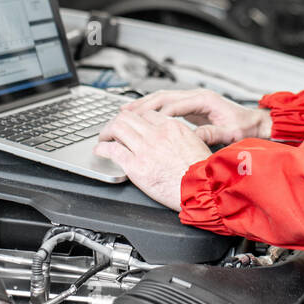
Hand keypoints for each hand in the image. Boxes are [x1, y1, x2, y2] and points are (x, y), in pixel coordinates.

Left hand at [94, 106, 212, 209]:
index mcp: (172, 127)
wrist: (202, 189)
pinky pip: (112, 150)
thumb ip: (180, 136)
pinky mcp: (135, 166)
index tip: (131, 124)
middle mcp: (156, 134)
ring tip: (104, 138)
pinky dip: (102, 148)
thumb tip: (174, 138)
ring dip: (106, 132)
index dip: (136, 118)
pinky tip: (100, 150)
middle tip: (112, 129)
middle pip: (128, 116)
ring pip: (117, 128)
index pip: (146, 114)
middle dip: (117, 121)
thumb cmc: (203, 172)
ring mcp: (144, 149)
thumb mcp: (196, 144)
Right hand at [116, 88, 271, 144]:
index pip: (175, 104)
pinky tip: (141, 117)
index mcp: (205, 100)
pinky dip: (152, 110)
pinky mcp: (192, 107)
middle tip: (124, 113)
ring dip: (144, 105)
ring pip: (163, 99)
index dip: (158, 114)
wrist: (254, 123)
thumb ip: (211, 133)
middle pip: (164, 97)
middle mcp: (197, 96)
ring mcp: (193, 100)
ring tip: (125, 112)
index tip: (144, 123)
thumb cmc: (244, 127)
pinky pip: (167, 106)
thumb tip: (194, 137)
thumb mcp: (229, 132)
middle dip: (143, 105)